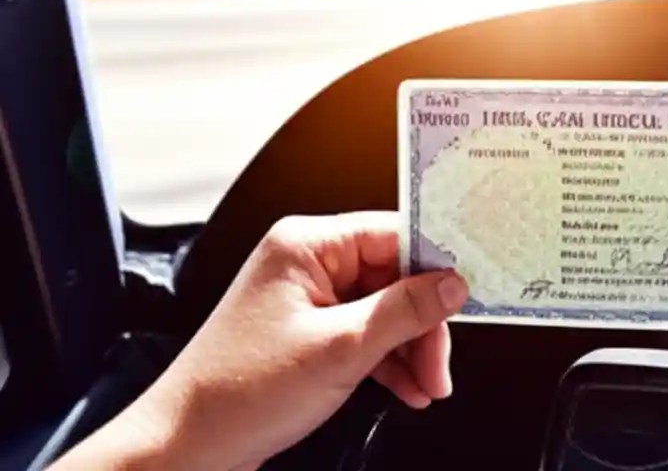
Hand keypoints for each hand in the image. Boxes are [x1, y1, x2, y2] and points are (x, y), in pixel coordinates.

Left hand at [52, 211, 468, 470]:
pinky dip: (389, 361)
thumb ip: (404, 311)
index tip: (467, 294)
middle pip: (394, 277)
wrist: (186, 448)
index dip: (435, 266)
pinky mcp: (308, 333)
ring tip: (426, 386)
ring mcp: (307, 299)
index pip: (393, 234)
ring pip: (385, 310)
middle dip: (423, 324)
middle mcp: (306, 263)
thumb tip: (452, 284)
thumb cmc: (238, 394)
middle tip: (439, 364)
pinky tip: (406, 388)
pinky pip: (366, 334)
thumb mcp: (340, 350)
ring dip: (410, 349)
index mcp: (306, 246)